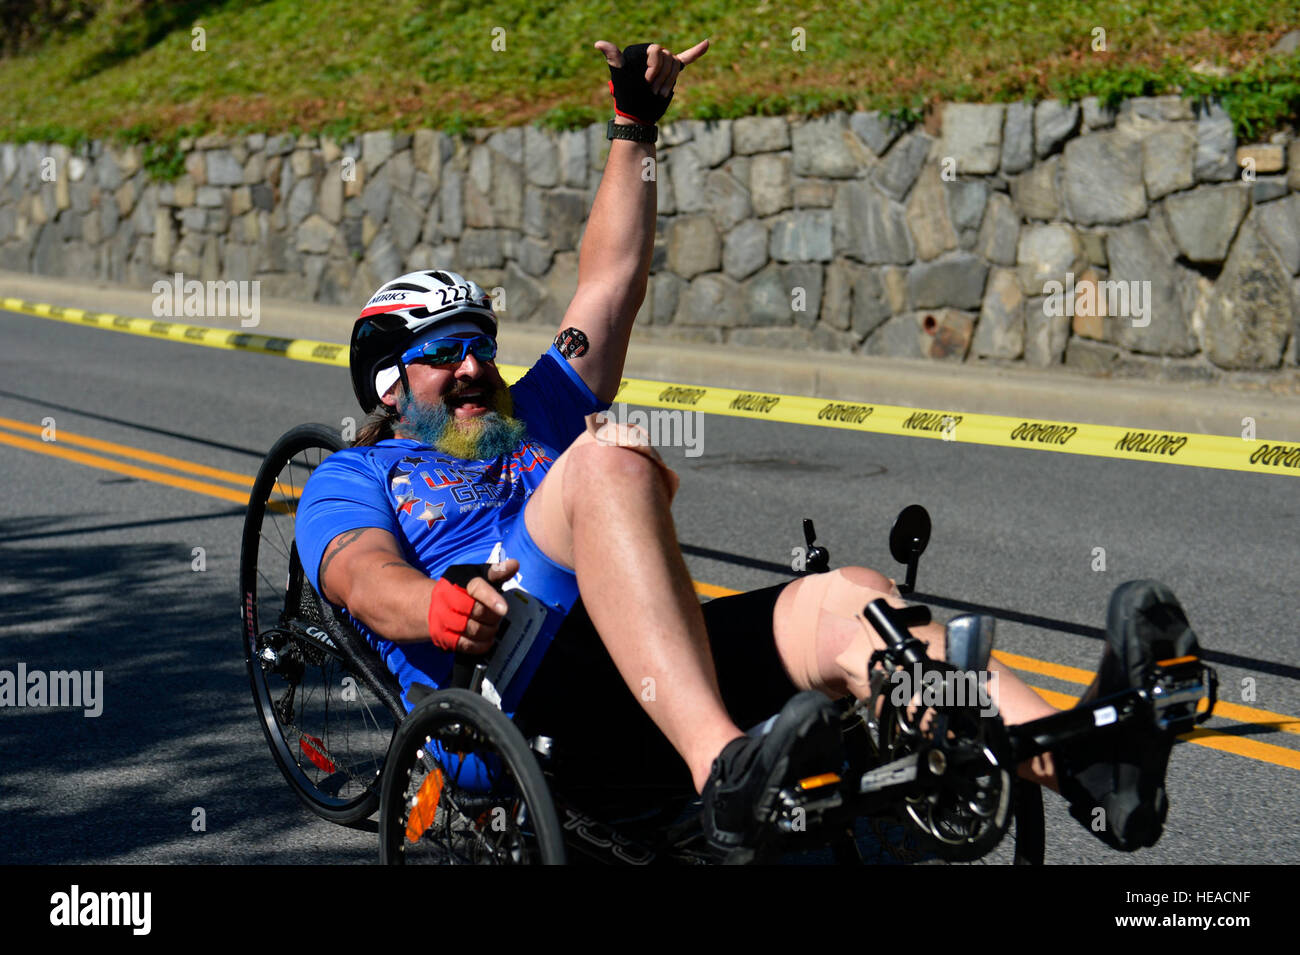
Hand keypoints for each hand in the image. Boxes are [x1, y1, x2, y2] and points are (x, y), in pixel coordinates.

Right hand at [428, 559, 518, 653]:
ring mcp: (442, 619)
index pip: (476, 588)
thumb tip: (515, 564)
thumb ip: (496, 572)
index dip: (491, 599)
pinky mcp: (441, 637)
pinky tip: (487, 641)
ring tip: (493, 628)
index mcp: (458, 582)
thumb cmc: (461, 591)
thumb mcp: (477, 577)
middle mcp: (446, 599)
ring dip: (489, 631)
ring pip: (473, 630)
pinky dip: (481, 645)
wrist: (428, 605)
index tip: (504, 609)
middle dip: (493, 617)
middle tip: (498, 617)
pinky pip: (465, 645)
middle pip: (477, 612)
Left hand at [594, 39, 709, 123]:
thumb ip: (613, 58)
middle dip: (663, 76)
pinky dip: (695, 52)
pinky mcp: (670, 75)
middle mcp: (651, 56)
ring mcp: (662, 65)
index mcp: (639, 52)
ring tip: (659, 94)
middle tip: (652, 91)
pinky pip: (685, 59)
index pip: (657, 50)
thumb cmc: (627, 98)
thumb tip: (598, 43)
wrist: (638, 118)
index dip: (655, 66)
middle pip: (668, 57)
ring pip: (675, 65)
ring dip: (670, 81)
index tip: (646, 81)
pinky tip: (707, 43)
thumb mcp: (621, 76)